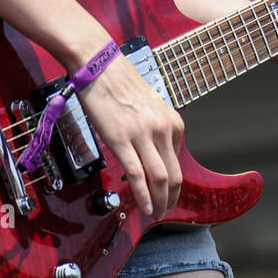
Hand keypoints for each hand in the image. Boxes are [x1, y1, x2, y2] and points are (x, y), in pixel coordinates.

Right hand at [76, 53, 183, 219]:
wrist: (98, 63)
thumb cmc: (118, 81)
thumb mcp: (149, 106)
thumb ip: (155, 129)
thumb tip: (152, 154)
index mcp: (172, 121)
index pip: (178, 162)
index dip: (173, 184)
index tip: (167, 194)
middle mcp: (162, 128)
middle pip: (175, 175)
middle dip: (171, 199)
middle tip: (164, 212)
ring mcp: (143, 134)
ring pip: (160, 179)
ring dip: (159, 202)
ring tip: (154, 214)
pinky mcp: (122, 139)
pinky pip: (138, 174)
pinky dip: (143, 195)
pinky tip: (143, 206)